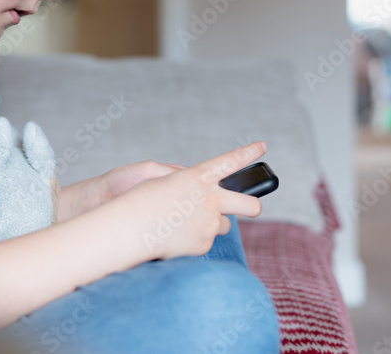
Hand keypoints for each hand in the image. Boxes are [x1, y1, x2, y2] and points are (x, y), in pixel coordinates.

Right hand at [114, 141, 266, 260]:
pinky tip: (174, 237)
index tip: (262, 147)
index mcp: (198, 177)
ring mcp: (210, 223)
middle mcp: (210, 199)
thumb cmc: (140, 201)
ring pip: (223, 225)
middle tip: (253, 207)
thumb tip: (205, 194)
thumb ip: (189, 185)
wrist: (128, 229)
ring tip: (183, 224)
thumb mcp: (163, 183)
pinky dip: (193, 240)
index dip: (249, 153)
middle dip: (253, 206)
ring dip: (211, 225)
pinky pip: (205, 241)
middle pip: (249, 204)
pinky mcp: (204, 244)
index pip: (231, 161)